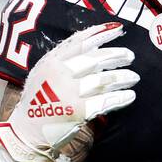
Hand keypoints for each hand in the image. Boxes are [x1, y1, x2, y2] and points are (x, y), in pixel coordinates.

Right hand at [0, 21, 137, 161]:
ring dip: (122, 78)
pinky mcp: (77, 111)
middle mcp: (58, 74)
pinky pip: (104, 101)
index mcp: (51, 62)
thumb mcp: (44, 74)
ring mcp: (67, 93)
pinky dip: (120, 98)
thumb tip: (95, 44)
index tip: (118, 29)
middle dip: (116, 55)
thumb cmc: (39, 102)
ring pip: (102, 80)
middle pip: (94, 59)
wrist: (27, 133)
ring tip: (134, 77)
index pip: (79, 42)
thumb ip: (64, 59)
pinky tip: (130, 96)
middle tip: (130, 55)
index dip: (100, 34)